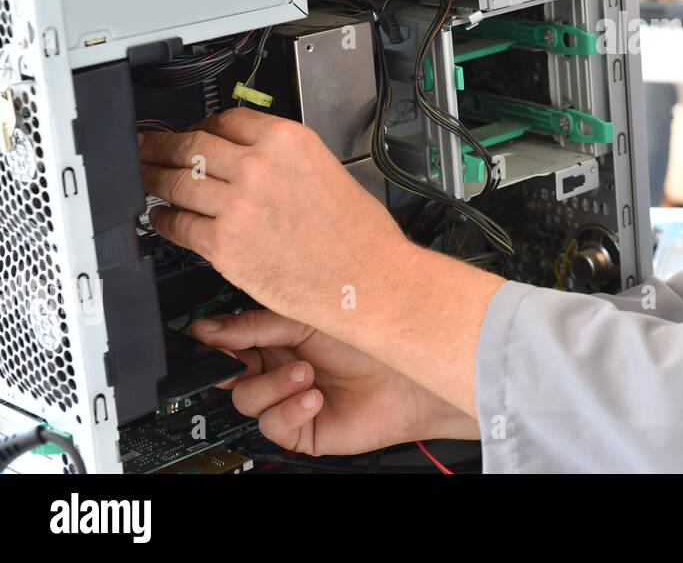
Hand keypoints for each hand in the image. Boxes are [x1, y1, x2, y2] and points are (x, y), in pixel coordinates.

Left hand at [138, 107, 414, 328]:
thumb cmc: (361, 236)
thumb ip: (287, 161)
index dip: (203, 125)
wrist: (369, 281)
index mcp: (289, 142)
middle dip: (162, 145)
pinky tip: (162, 216)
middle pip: (191, 146)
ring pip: (177, 182)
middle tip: (147, 146)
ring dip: (154, 179)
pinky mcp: (224, 245)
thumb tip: (255, 161)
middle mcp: (259, 167)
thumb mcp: (330, 171)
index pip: (227, 119)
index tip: (194, 131)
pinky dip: (164, 220)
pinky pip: (179, 225)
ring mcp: (237, 205)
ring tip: (144, 178)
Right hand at [191, 308, 480, 454]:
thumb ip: (258, 324)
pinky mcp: (301, 428)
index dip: (216, 341)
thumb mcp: (310, 319)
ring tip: (307, 372)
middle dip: (237, 365)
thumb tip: (209, 327)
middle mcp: (281, 367)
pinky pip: (272, 426)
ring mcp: (290, 398)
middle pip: (231, 372)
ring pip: (246, 400)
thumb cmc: (377, 339)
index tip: (203, 336)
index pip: (231, 340)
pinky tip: (314, 395)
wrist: (413, 375)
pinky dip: (289, 410)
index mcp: (279, 335)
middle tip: (247, 357)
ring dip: (273, 386)